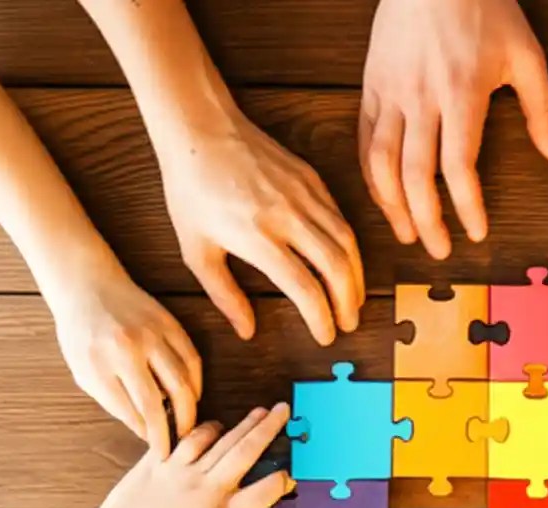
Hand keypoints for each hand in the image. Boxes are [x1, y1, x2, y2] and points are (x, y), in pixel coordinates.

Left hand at [51, 273, 201, 456]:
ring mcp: (152, 335)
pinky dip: (196, 382)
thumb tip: (144, 428)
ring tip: (190, 425)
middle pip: (160, 401)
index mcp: (99, 365)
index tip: (159, 451)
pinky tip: (193, 395)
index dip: (149, 435)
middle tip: (180, 447)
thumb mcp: (84, 371)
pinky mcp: (170, 324)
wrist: (88, 286)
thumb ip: (112, 400)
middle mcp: (127, 350)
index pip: (131, 412)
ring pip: (182, 383)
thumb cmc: (82, 333)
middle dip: (173, 431)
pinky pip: (192, 360)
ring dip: (189, 409)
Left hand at [72, 403, 291, 507]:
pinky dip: (206, 428)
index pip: (266, 492)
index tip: (289, 475)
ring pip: (221, 439)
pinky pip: (188, 438)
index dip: (282, 480)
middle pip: (246, 452)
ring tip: (261, 411)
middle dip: (269, 428)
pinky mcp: (159, 463)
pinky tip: (217, 427)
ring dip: (244, 423)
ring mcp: (182, 474)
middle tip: (284, 411)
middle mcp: (206, 492)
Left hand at [159, 114, 364, 345]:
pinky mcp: (312, 178)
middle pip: (337, 266)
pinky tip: (344, 261)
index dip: (321, 317)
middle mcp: (288, 216)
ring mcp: (304, 194)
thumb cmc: (191, 191)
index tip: (325, 336)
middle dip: (348, 301)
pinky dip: (349, 245)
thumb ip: (224, 294)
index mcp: (257, 237)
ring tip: (352, 297)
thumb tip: (247, 330)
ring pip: (347, 241)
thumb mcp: (196, 250)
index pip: (304, 287)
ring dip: (355, 275)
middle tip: (348, 323)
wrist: (200, 130)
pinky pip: (340, 217)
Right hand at [359, 0, 547, 258]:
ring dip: (391, 205)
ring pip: (380, 162)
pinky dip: (370, 174)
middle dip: (426, 220)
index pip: (459, 167)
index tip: (477, 232)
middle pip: (416, 175)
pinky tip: (383, 196)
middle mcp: (420, 98)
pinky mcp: (371, 85)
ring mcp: (390, 92)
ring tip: (406, 233)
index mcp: (461, 93)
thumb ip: (541, 109)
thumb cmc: (483, 7)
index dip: (466, 206)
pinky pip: (364, 139)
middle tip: (438, 251)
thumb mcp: (525, 54)